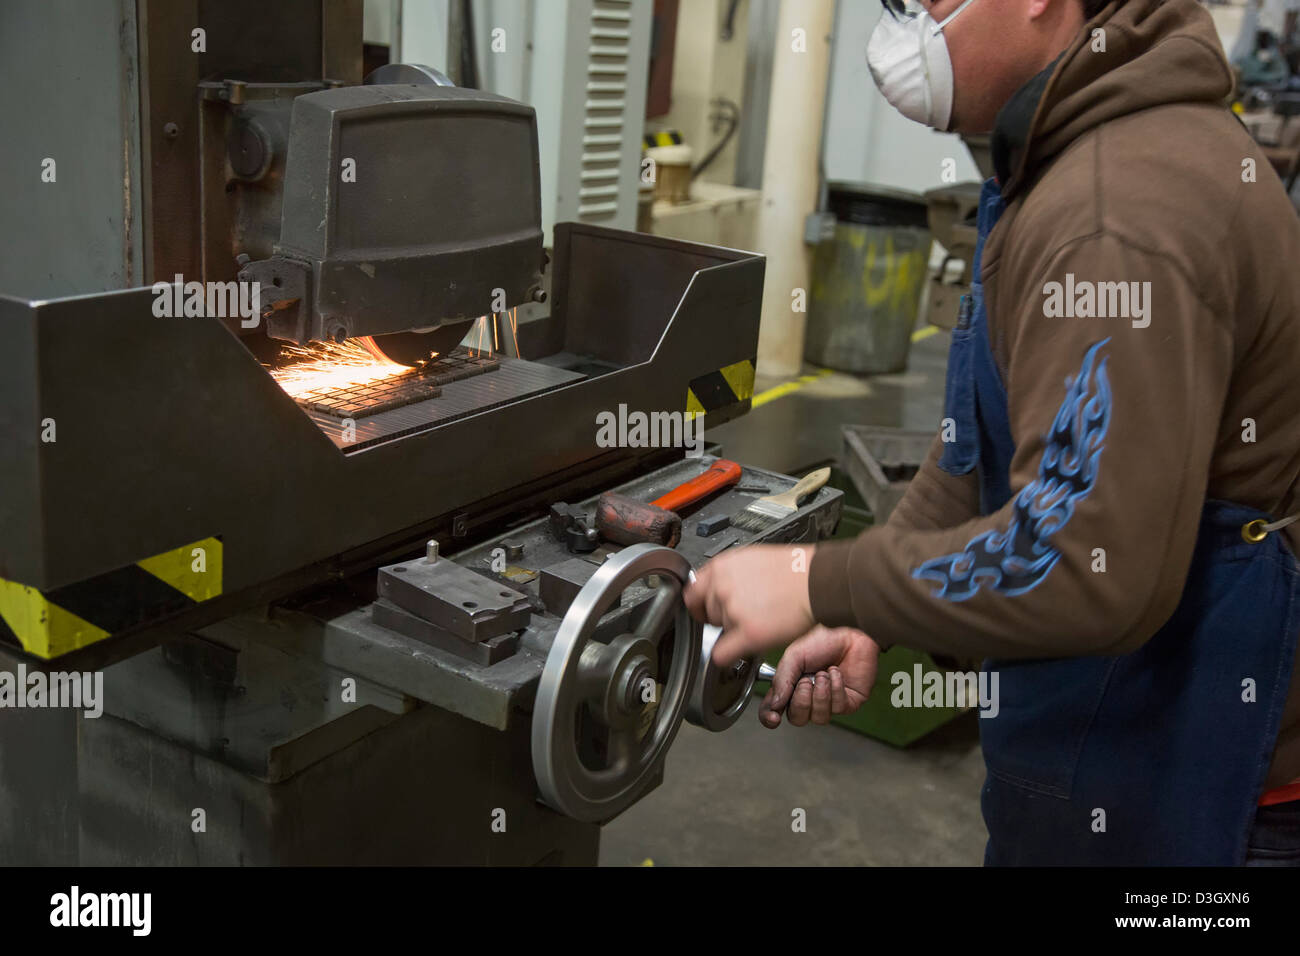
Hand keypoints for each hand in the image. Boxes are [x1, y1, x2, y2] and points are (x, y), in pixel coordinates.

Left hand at [684, 543, 817, 665]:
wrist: (817, 580)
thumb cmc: (794, 569)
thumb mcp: (751, 558)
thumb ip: (729, 573)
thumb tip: (717, 585)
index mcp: (721, 567)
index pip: (692, 592)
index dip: (700, 603)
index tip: (705, 610)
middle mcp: (722, 588)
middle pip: (706, 613)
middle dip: (721, 615)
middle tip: (745, 613)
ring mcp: (733, 611)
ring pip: (719, 631)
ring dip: (733, 630)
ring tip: (759, 619)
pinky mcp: (748, 633)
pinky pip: (721, 654)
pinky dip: (727, 655)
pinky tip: (740, 648)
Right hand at [759, 626, 878, 727]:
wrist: (850, 634)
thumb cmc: (823, 641)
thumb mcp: (794, 656)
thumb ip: (782, 680)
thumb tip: (775, 704)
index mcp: (790, 686)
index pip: (774, 709)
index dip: (771, 717)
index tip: (775, 717)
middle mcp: (808, 697)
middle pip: (797, 718)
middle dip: (801, 700)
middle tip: (806, 681)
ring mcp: (828, 702)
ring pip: (819, 717)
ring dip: (821, 694)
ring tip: (823, 674)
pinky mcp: (848, 702)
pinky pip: (838, 708)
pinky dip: (836, 688)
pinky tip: (836, 674)